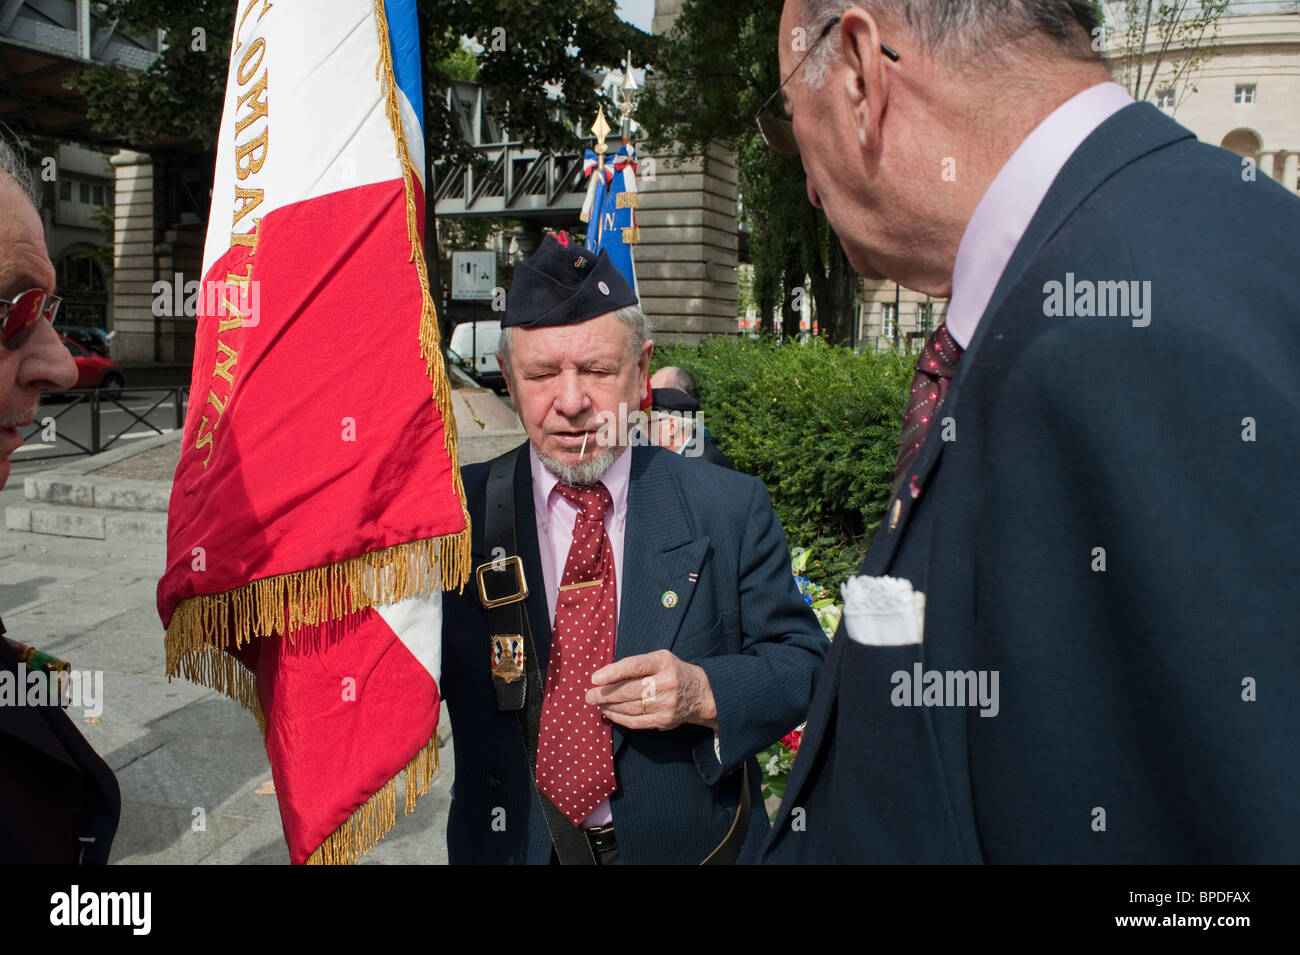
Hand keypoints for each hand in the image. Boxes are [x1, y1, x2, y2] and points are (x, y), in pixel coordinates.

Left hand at [586, 649, 717, 731]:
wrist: (702, 693)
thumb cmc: (673, 672)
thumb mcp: (660, 659)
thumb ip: (636, 665)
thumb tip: (604, 676)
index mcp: (664, 662)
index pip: (635, 666)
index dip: (613, 672)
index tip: (595, 678)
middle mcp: (667, 682)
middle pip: (630, 690)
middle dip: (605, 694)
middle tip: (588, 695)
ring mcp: (667, 704)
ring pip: (630, 707)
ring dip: (609, 707)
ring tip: (597, 703)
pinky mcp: (665, 720)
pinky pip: (636, 722)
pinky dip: (619, 718)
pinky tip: (609, 713)